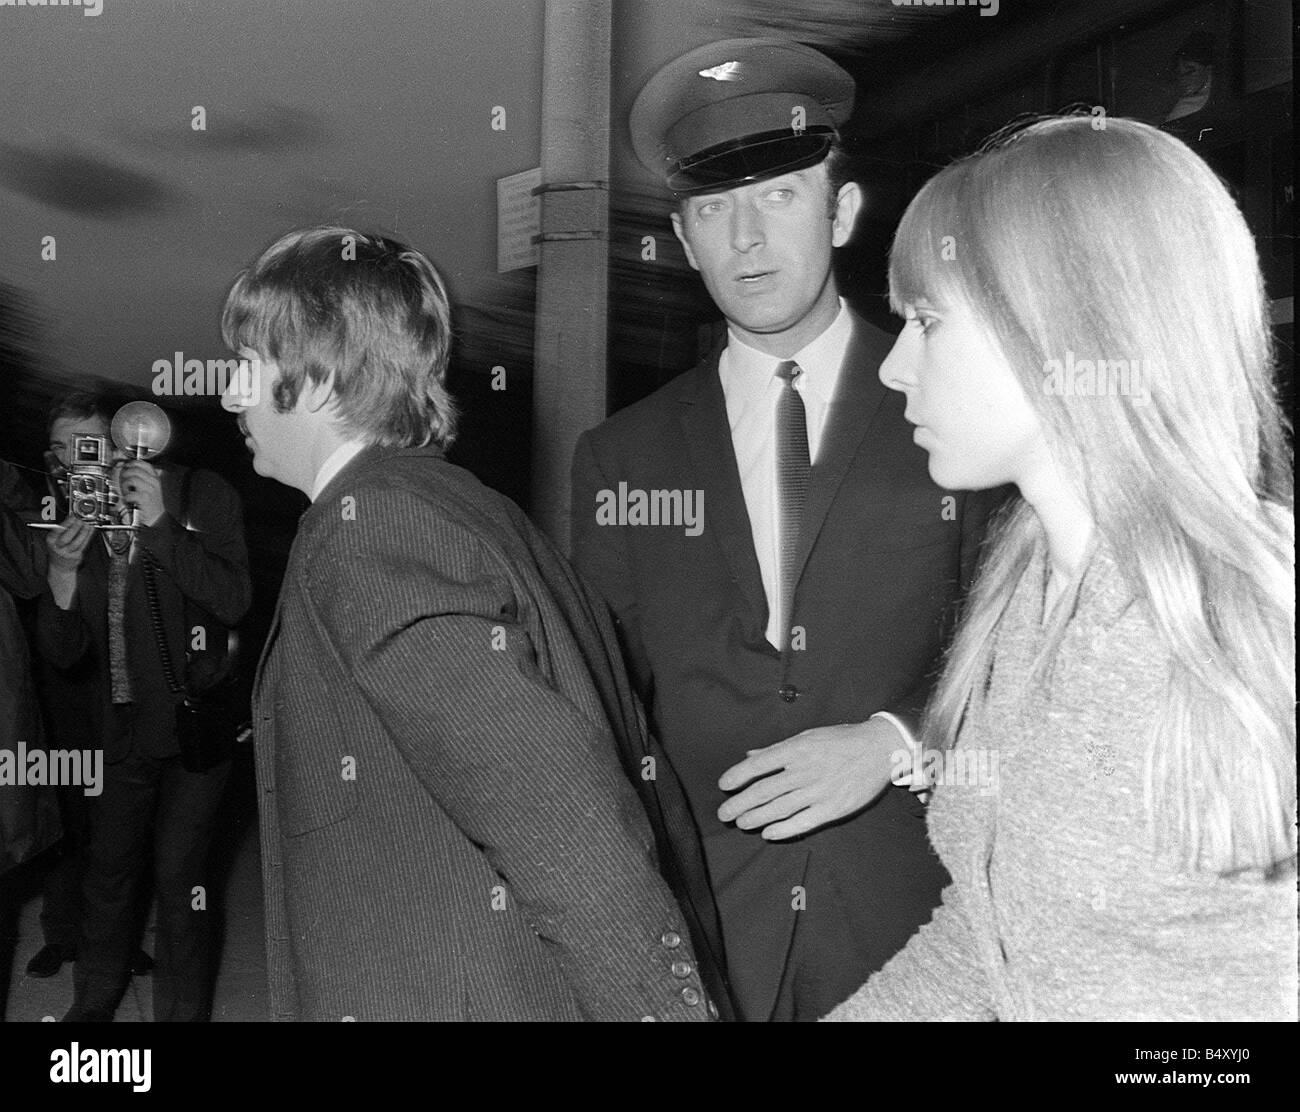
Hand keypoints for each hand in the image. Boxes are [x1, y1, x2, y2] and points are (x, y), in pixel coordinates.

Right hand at [45, 515, 94, 571]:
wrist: (60, 566)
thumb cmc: (58, 549)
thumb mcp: (55, 539)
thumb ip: (61, 530)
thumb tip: (71, 518)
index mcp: (51, 541)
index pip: (57, 531)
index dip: (66, 523)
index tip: (73, 517)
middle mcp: (58, 548)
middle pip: (67, 538)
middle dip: (75, 528)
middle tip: (81, 521)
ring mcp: (67, 553)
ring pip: (76, 543)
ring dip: (83, 532)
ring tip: (87, 525)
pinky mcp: (76, 556)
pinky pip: (83, 546)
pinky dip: (88, 537)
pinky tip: (90, 531)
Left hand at [117, 460, 164, 525]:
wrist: (158, 518)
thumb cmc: (152, 504)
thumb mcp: (150, 488)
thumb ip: (142, 479)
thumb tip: (128, 471)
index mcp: (155, 478)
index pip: (143, 464)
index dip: (132, 463)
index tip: (126, 467)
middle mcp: (154, 482)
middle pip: (135, 470)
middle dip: (125, 475)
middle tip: (123, 482)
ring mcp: (150, 489)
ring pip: (131, 479)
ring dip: (125, 486)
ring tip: (126, 492)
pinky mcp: (145, 498)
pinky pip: (130, 493)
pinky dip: (126, 498)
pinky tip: (128, 500)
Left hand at [716, 718, 901, 840]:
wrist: (879, 749)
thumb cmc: (840, 740)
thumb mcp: (807, 737)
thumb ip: (777, 749)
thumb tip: (749, 756)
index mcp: (796, 749)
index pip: (759, 764)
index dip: (738, 775)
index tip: (724, 785)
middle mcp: (805, 770)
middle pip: (764, 790)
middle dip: (740, 803)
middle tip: (723, 813)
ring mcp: (819, 791)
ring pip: (779, 808)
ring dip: (756, 817)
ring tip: (741, 823)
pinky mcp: (833, 809)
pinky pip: (802, 823)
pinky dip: (783, 829)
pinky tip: (768, 834)